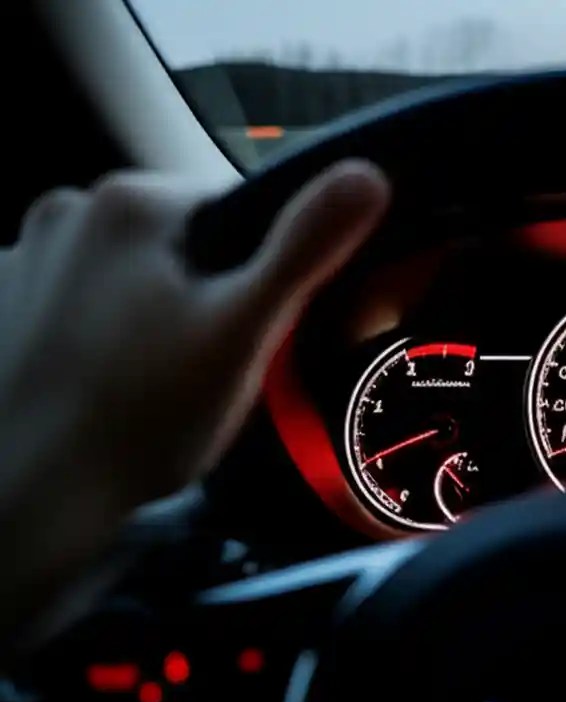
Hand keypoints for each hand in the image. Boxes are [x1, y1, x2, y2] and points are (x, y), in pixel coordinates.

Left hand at [0, 160, 389, 641]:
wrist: (31, 499)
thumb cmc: (143, 419)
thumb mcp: (246, 332)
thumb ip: (305, 247)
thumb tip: (367, 174)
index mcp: (131, 202)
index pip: (228, 209)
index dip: (253, 270)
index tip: (245, 328)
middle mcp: (64, 212)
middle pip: (174, 241)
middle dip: (198, 290)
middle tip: (204, 362)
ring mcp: (20, 260)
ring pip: (123, 274)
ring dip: (144, 310)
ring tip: (150, 382)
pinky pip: (74, 303)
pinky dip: (94, 333)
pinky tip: (103, 385)